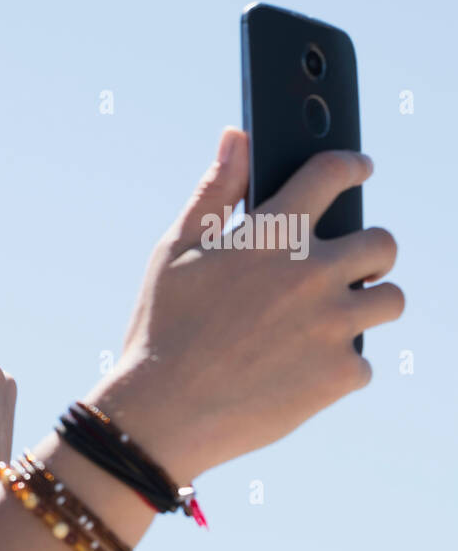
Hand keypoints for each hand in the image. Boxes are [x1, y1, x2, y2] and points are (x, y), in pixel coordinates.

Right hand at [112, 126, 404, 481]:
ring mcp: (334, 325)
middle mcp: (313, 272)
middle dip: (365, 252)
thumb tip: (237, 135)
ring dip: (365, 306)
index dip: (352, 166)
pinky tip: (297, 372)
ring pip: (389, 300)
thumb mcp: (175, 253)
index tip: (359, 170)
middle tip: (338, 271)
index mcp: (272, 235)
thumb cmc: (161, 328)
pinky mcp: (341, 374)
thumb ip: (214, 192)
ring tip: (325, 323)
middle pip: (382, 243)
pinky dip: (337, 367)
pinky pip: (364, 362)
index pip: (334, 174)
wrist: (161, 414)